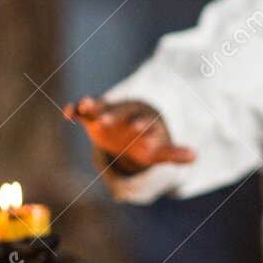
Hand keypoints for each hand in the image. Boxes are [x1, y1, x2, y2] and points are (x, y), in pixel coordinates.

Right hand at [64, 97, 195, 173]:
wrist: (133, 125)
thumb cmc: (148, 140)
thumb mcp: (160, 149)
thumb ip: (174, 153)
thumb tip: (196, 157)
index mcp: (144, 122)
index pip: (145, 123)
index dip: (142, 127)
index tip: (140, 130)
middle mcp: (126, 115)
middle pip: (120, 113)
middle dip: (113, 117)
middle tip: (105, 123)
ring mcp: (109, 113)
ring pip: (101, 107)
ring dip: (93, 106)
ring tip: (84, 105)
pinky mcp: (94, 116)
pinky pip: (84, 111)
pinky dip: (76, 110)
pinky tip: (67, 113)